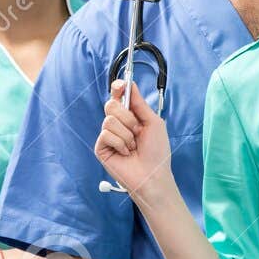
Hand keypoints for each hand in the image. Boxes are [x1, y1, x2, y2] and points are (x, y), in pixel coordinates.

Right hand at [94, 80, 175, 205]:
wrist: (152, 175)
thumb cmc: (156, 152)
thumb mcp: (153, 122)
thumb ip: (140, 103)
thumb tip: (129, 83)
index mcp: (130, 116)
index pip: (118, 96)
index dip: (118, 88)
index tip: (121, 86)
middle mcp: (117, 124)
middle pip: (111, 105)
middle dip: (128, 117)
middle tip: (137, 130)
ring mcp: (108, 136)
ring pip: (109, 120)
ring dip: (127, 134)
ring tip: (133, 146)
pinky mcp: (101, 147)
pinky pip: (106, 134)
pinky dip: (120, 143)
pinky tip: (126, 153)